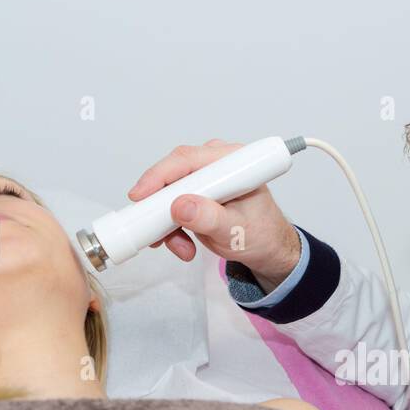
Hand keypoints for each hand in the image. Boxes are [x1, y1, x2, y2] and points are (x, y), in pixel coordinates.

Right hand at [127, 139, 302, 290]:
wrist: (268, 250)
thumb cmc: (262, 236)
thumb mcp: (236, 231)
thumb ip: (210, 219)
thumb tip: (180, 206)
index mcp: (233, 162)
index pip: (188, 159)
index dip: (160, 175)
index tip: (141, 196)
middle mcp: (216, 164)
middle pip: (172, 174)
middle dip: (160, 205)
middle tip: (155, 232)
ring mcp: (205, 179)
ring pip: (168, 193)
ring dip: (166, 222)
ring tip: (182, 248)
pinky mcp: (196, 194)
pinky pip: (170, 206)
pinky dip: (169, 227)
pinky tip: (182, 244)